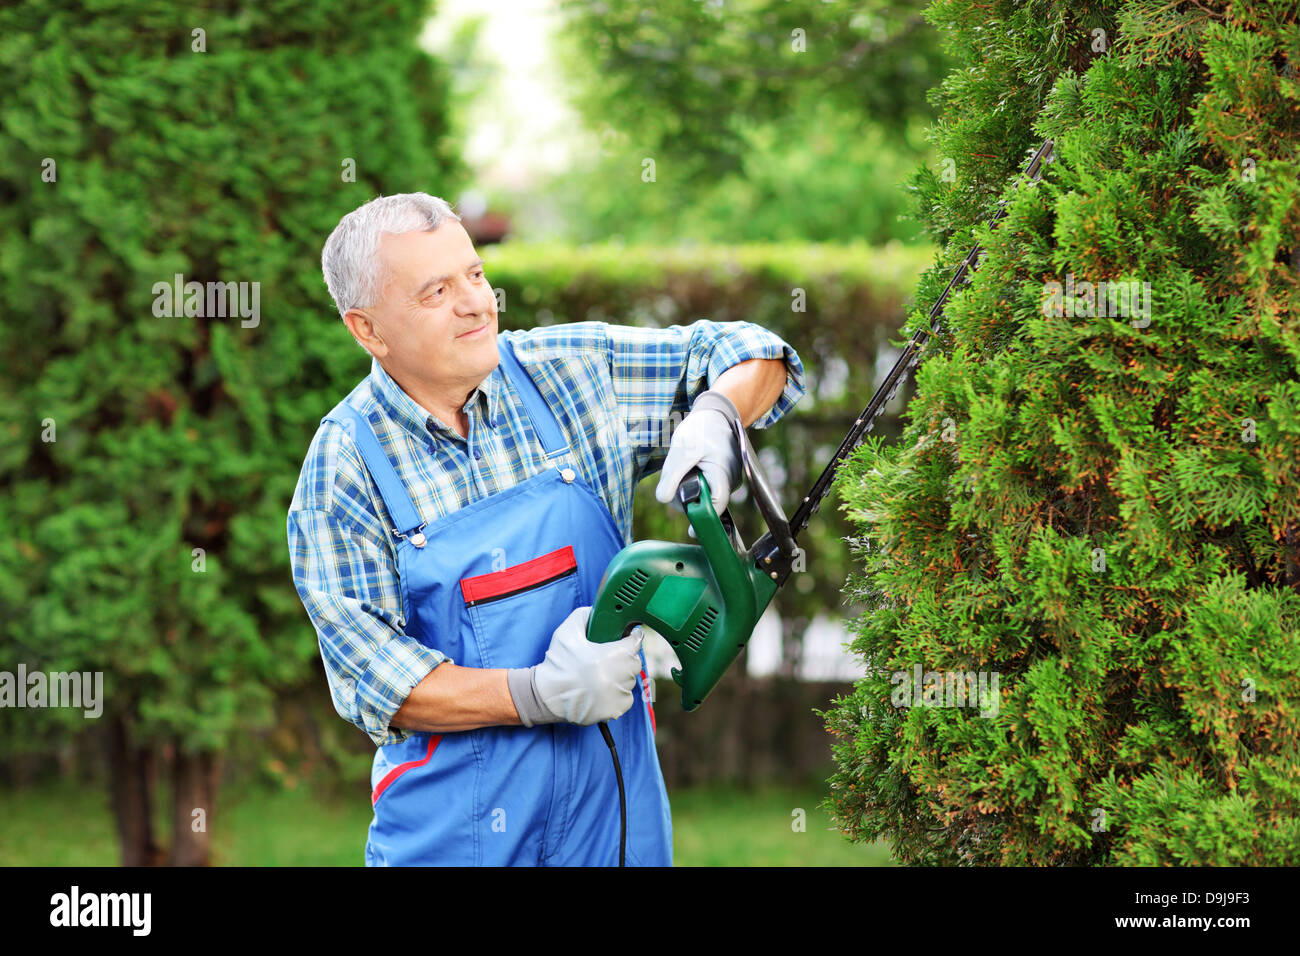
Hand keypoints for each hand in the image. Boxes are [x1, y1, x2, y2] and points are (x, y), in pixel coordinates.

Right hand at [508, 606, 643, 726]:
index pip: (636, 641)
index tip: (620, 641)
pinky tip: (599, 690)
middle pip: (634, 662)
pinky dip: (616, 694)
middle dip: (622, 659)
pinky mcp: (617, 709)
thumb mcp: (568, 631)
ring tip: (598, 676)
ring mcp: (620, 694)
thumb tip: (599, 610)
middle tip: (604, 659)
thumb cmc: (559, 663)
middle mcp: (622, 675)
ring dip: (619, 677)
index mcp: (616, 654)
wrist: (547, 696)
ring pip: (629, 681)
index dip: (628, 639)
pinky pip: (625, 698)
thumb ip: (585, 615)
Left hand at [654, 390, 741, 519]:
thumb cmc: (701, 430)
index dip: (701, 515)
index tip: (689, 525)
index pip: (715, 505)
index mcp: (723, 473)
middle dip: (688, 498)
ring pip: (705, 496)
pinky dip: (695, 483)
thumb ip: (671, 476)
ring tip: (686, 467)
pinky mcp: (723, 479)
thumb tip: (663, 499)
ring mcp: (729, 480)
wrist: (715, 416)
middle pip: (708, 504)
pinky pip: (706, 488)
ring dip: (690, 488)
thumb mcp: (681, 450)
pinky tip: (693, 468)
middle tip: (676, 478)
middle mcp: (731, 480)